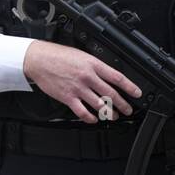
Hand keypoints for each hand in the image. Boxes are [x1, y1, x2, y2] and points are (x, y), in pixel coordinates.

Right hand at [22, 40, 141, 123]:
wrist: (38, 59)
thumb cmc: (57, 55)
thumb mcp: (81, 55)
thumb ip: (94, 65)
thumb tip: (106, 75)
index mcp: (93, 64)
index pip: (117, 77)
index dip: (130, 87)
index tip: (137, 93)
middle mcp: (87, 77)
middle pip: (111, 94)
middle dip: (122, 104)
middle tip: (128, 109)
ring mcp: (78, 88)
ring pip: (99, 104)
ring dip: (109, 113)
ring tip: (113, 116)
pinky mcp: (67, 97)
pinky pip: (82, 111)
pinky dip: (90, 117)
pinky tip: (93, 119)